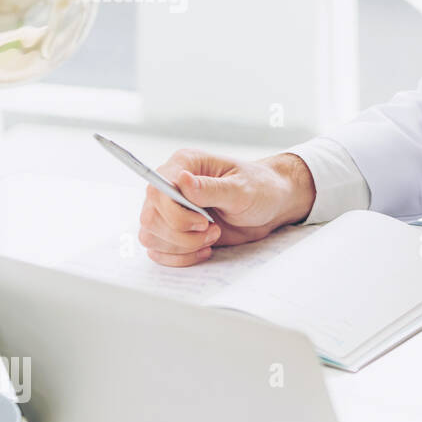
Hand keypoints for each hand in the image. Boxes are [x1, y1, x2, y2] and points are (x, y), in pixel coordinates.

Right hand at [138, 149, 315, 266]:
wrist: (272, 206)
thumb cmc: (261, 189)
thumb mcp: (242, 188)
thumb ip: (211, 188)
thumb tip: (182, 180)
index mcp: (185, 164)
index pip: (156, 190)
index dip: (174, 213)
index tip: (203, 222)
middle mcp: (171, 186)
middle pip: (150, 218)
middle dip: (181, 234)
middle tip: (213, 231)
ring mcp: (171, 209)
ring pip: (151, 236)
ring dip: (182, 246)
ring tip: (213, 237)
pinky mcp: (175, 230)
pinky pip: (159, 250)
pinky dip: (180, 257)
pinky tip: (204, 249)